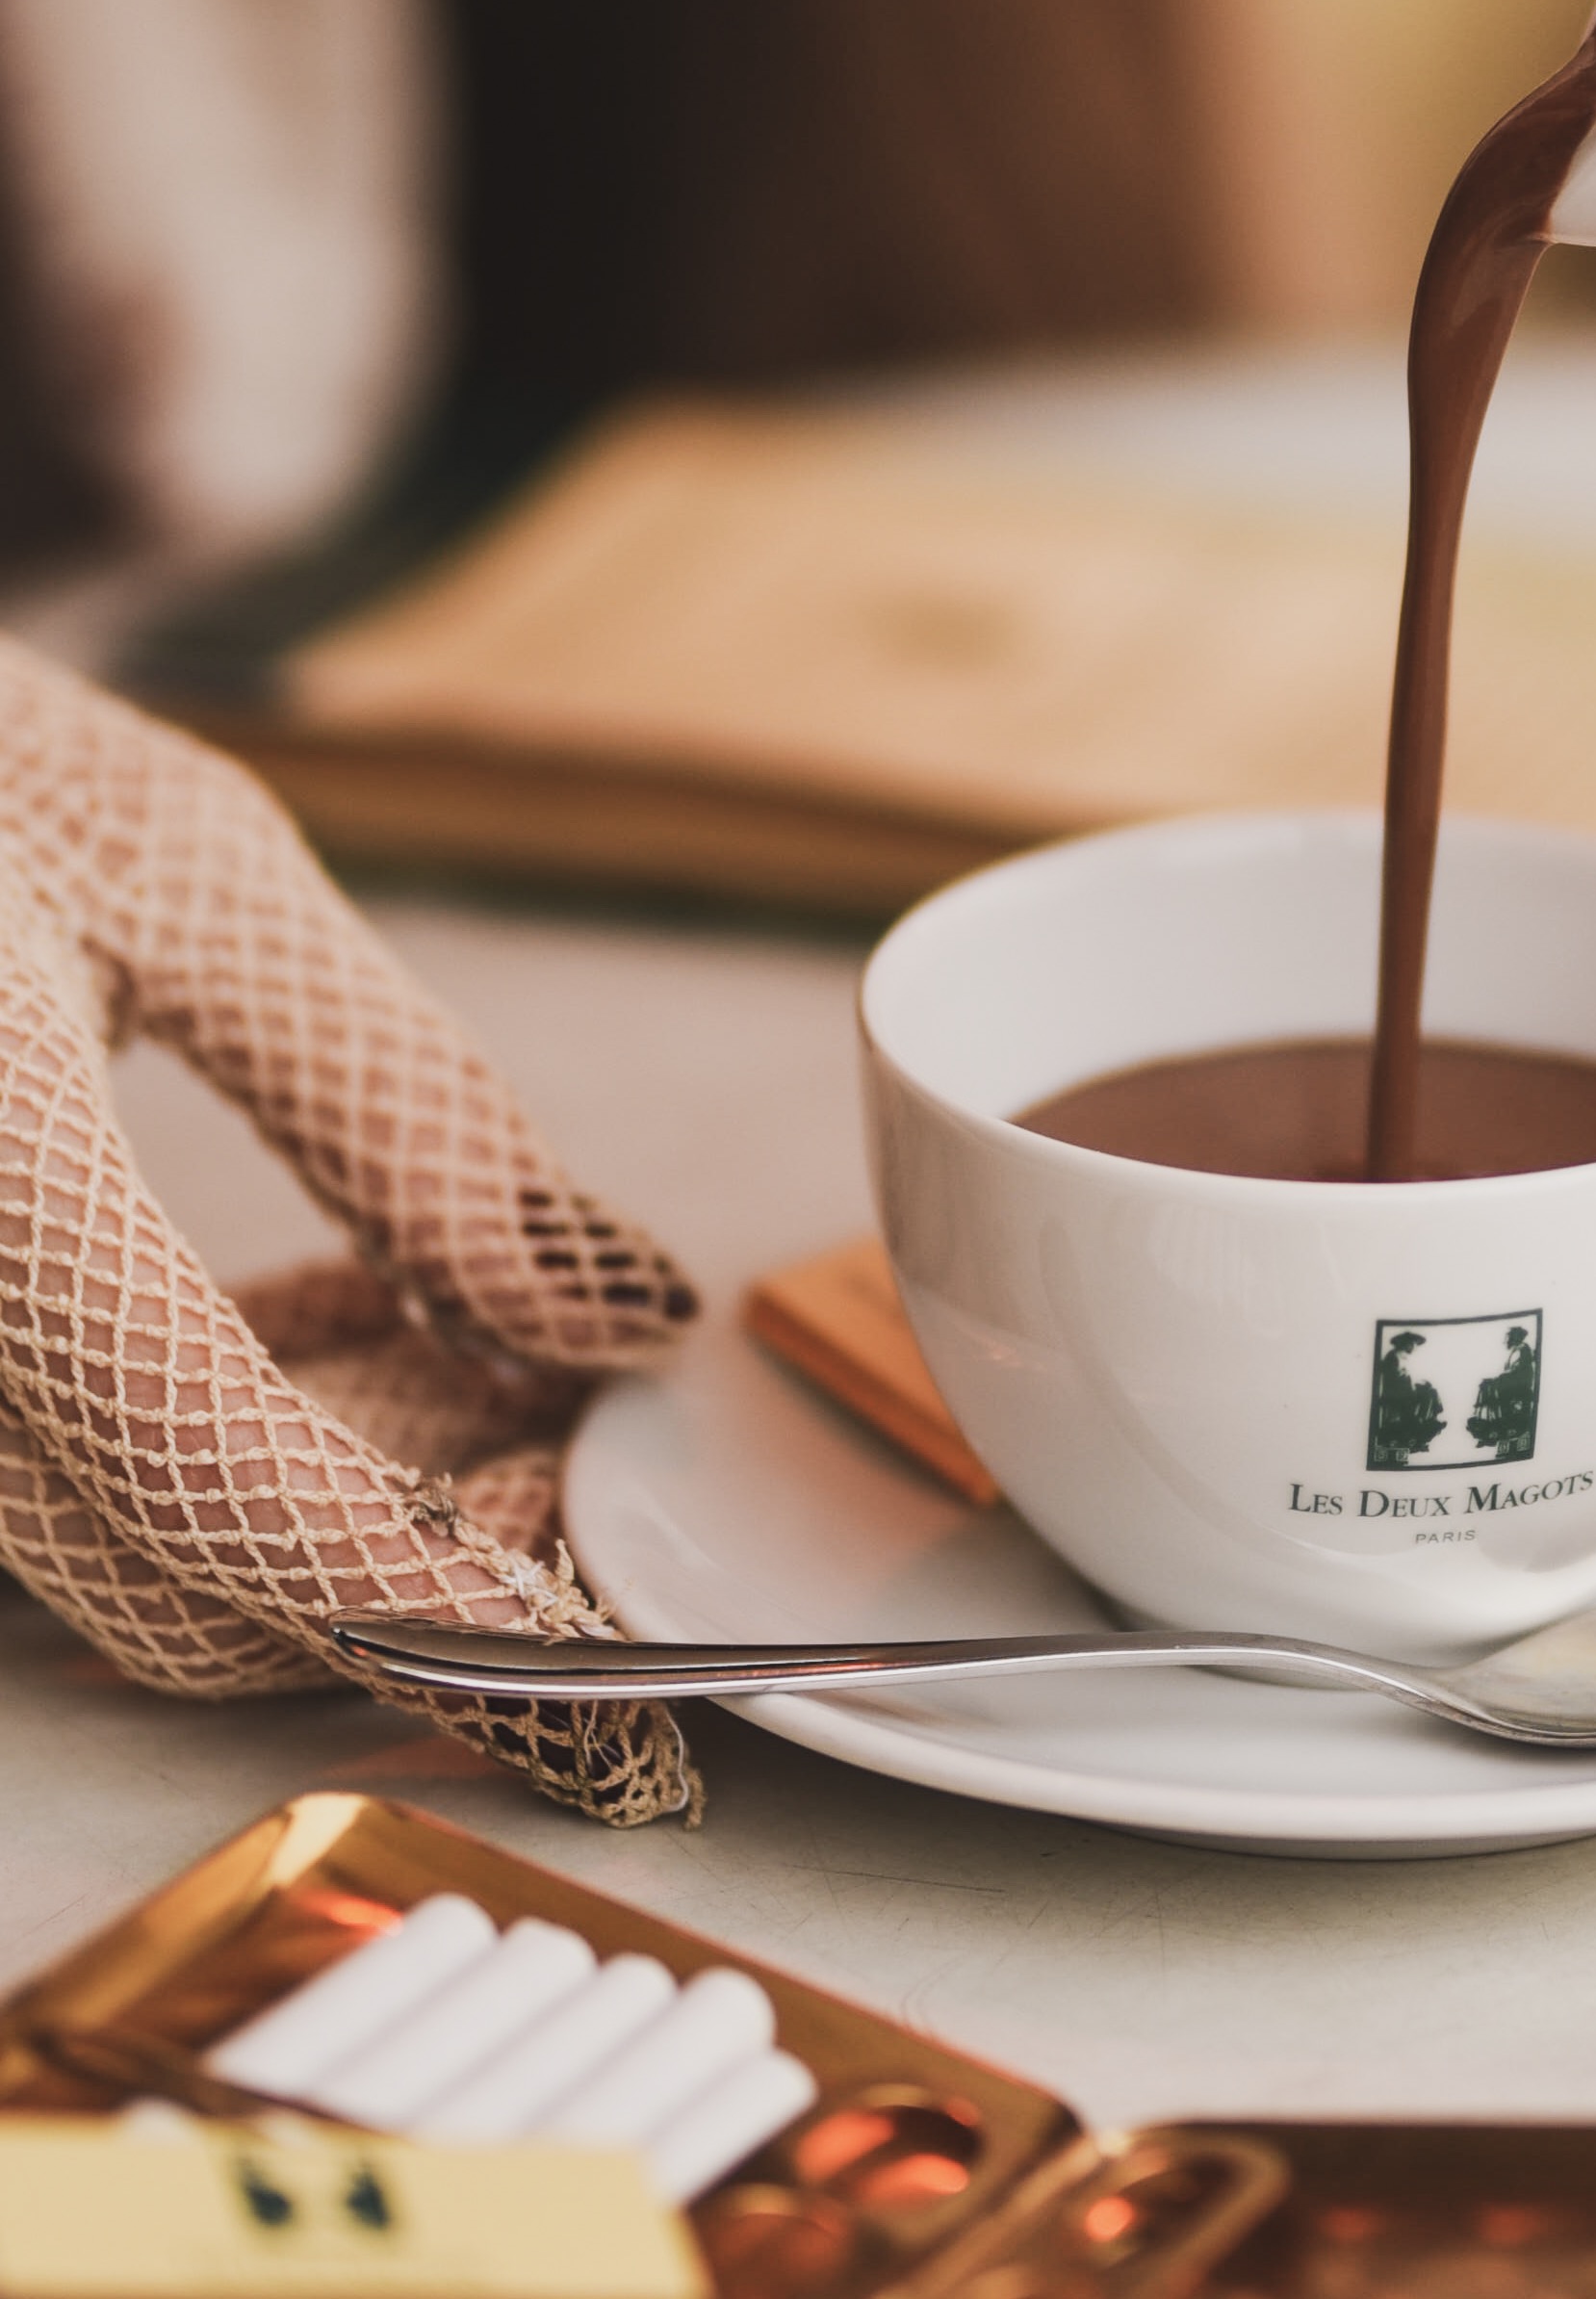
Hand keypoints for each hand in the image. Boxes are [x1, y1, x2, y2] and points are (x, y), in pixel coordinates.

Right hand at [0, 642, 696, 1822]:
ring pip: (105, 1541)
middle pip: (164, 1565)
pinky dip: (214, 1435)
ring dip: (322, 1496)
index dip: (421, 1579)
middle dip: (405, 1545)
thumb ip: (406, 1112)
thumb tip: (619, 1310)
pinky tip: (340, 1308)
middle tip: (570, 1420)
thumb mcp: (194, 880)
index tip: (596, 1634)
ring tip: (483, 1343)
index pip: (214, 1469)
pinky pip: (45, 1467)